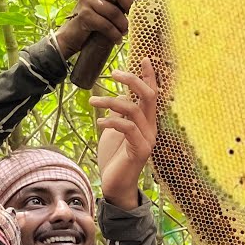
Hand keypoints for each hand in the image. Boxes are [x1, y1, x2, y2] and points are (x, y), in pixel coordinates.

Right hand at [53, 0, 143, 59]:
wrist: (71, 37)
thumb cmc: (92, 24)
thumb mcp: (105, 10)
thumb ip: (117, 3)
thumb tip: (138, 3)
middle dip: (129, 6)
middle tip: (134, 19)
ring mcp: (87, 1)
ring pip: (114, 12)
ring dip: (123, 26)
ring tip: (124, 33)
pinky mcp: (84, 15)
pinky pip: (106, 25)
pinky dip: (115, 35)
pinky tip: (117, 40)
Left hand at [90, 58, 156, 210]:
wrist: (116, 186)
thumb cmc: (114, 157)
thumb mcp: (115, 130)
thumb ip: (118, 115)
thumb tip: (113, 100)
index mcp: (147, 121)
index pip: (152, 94)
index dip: (149, 76)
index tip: (143, 58)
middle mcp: (151, 127)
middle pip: (149, 96)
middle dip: (132, 80)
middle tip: (113, 73)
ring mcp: (148, 139)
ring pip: (133, 109)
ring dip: (110, 102)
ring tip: (92, 102)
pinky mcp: (140, 150)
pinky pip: (127, 128)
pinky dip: (111, 121)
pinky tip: (99, 122)